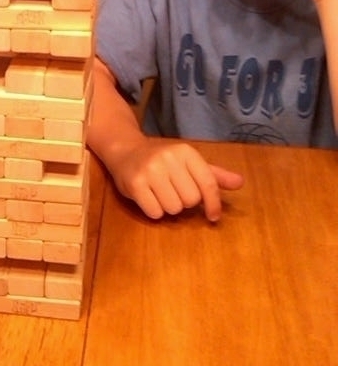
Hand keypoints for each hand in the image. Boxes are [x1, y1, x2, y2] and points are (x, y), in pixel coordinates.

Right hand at [111, 138, 242, 221]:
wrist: (125, 149)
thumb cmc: (161, 158)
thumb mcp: (187, 162)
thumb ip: (213, 174)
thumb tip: (240, 182)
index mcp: (186, 152)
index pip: (208, 183)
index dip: (213, 203)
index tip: (213, 216)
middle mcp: (168, 158)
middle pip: (191, 200)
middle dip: (184, 201)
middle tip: (173, 190)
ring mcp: (150, 170)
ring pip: (174, 208)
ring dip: (169, 207)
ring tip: (160, 193)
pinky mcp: (135, 184)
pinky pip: (156, 213)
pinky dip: (154, 211)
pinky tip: (148, 197)